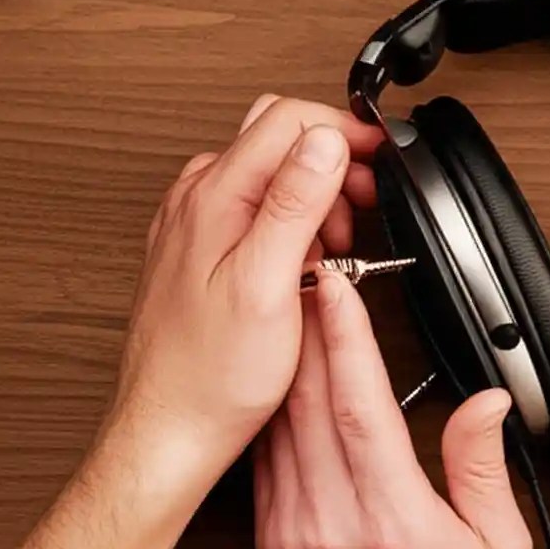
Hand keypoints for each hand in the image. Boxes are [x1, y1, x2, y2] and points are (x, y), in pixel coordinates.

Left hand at [0, 95, 385, 548]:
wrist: (170, 429)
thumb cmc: (213, 374)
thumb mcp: (269, 284)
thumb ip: (294, 203)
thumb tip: (324, 139)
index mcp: (214, 197)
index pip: (287, 119)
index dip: (344, 130)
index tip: (380, 158)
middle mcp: (195, 200)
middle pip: (274, 135)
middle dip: (332, 156)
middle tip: (367, 201)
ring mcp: (191, 224)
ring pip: (264, 170)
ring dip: (313, 190)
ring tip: (339, 242)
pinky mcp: (195, 250)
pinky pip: (249, 206)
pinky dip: (289, 217)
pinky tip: (305, 260)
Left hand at [253, 273, 532, 548]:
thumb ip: (484, 467)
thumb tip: (486, 402)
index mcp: (394, 521)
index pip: (359, 406)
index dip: (344, 337)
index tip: (339, 285)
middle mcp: (332, 524)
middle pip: (309, 403)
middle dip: (308, 328)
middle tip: (313, 276)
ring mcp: (293, 533)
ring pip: (280, 424)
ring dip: (287, 362)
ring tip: (297, 313)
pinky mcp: (272, 541)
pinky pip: (267, 457)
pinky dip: (276, 408)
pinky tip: (284, 379)